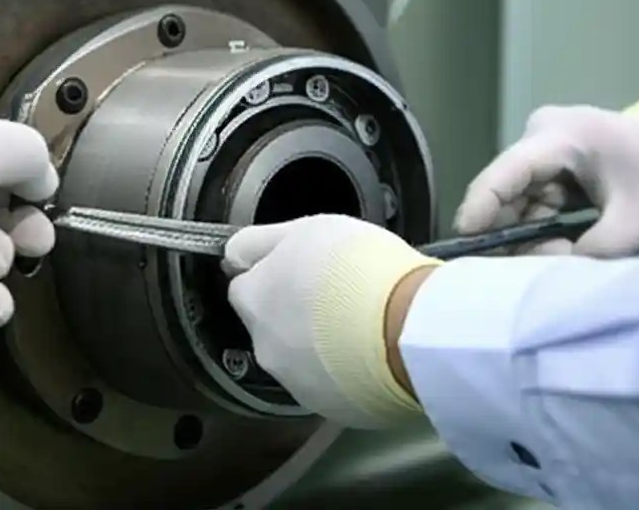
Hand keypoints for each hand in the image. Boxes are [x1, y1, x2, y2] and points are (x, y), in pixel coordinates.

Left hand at [223, 215, 434, 427]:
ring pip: (300, 360)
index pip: (244, 287)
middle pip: (270, 326)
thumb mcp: (304, 228)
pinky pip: (333, 386)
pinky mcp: (332, 409)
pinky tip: (373, 355)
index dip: (270, 274)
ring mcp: (297, 383)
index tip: (299, 269)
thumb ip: (258, 242)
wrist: (405, 328)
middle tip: (336, 296)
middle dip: (294, 314)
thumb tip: (233, 254)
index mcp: (253, 301)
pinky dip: (346, 373)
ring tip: (361, 327)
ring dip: (319, 346)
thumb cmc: (356, 269)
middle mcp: (265, 347)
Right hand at [453, 95, 638, 257]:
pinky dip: (533, 228)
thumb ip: (598, 249)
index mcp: (562, 136)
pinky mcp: (542, 166)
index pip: (509, 170)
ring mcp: (539, 150)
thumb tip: (554, 271)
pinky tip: (551, 249)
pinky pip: (526, 202)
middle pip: (505, 189)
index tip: (465, 239)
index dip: (482, 205)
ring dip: (524, 234)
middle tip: (529, 269)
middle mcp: (539, 136)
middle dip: (509, 232)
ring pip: (513, 200)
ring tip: (557, 258)